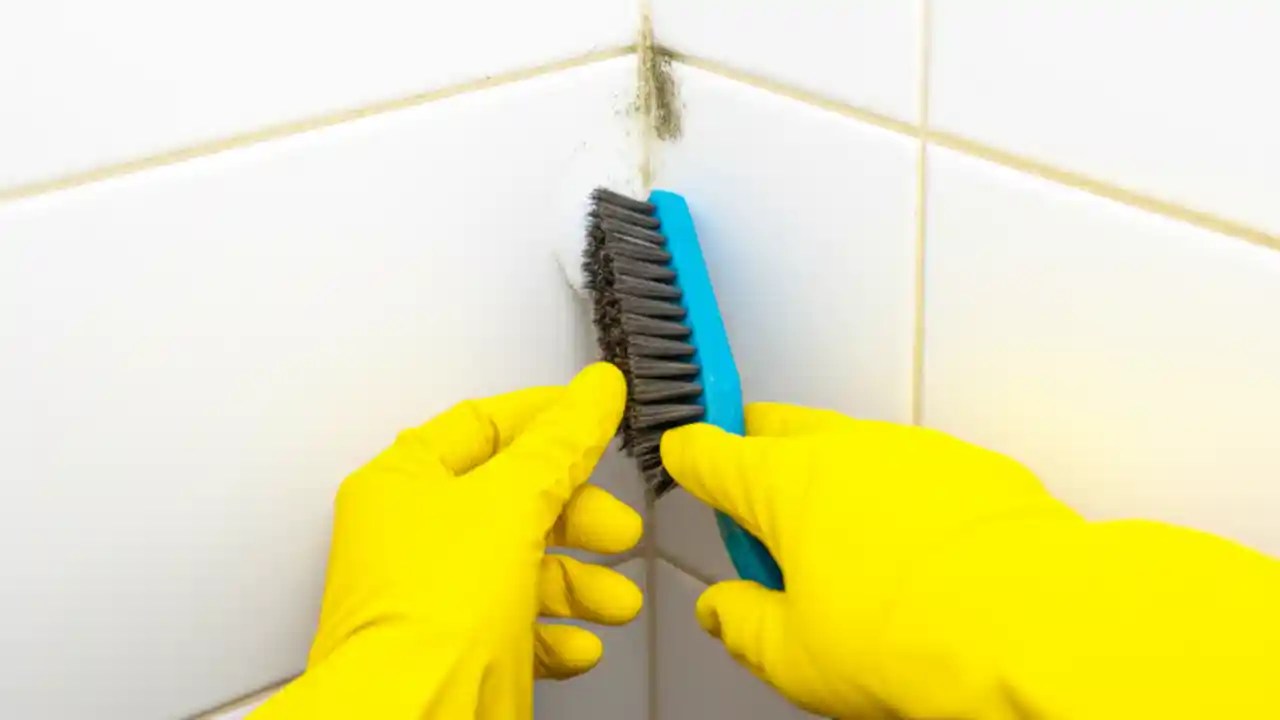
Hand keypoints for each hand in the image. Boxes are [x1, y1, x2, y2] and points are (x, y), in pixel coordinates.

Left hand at [255, 363, 641, 719]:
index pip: (483, 425)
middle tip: (617, 528)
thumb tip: (596, 389)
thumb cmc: (436, 615)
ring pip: (525, 569)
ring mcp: (438, 598)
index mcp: (404, 484)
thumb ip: (562, 443)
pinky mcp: (461, 652)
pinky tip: (581, 643)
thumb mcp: (512, 503)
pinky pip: (521, 628)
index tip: (598, 418)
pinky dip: (559, 631)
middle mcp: (415, 538)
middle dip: (578, 516)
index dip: (547, 419)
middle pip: (516, 500)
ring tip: (615, 601)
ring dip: (582, 582)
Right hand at [662, 404, 1279, 719]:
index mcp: (782, 484)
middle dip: (759, 451)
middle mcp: (844, 448)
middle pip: (780, 429)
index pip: (709, 452)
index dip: (689, 457)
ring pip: (852, 447)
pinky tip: (916, 552)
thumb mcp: (796, 657)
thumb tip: (723, 610)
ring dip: (836, 478)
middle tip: (759, 495)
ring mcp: (912, 450)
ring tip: (846, 544)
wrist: (1034, 626)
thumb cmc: (908, 639)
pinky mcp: (971, 465)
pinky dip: (902, 497)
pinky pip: (917, 471)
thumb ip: (743, 625)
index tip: (685, 458)